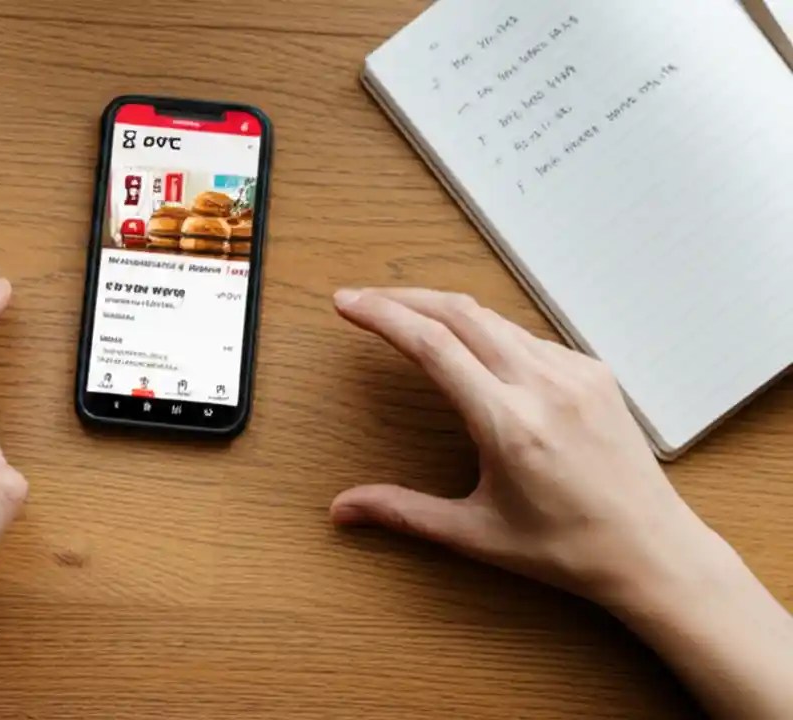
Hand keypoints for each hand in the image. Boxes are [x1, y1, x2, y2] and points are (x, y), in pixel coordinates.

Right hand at [329, 287, 792, 718]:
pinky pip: (526, 336)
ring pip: (493, 319)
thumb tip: (341, 509)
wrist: (654, 551)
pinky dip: (485, 330)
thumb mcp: (476, 534)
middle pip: (459, 313)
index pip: (433, 346)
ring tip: (405, 315)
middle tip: (362, 300)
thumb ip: (403, 512)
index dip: (383, 317)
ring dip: (442, 309)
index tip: (347, 305)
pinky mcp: (594, 372)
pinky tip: (466, 344)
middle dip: (403, 299)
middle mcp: (544, 386)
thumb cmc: (568, 549)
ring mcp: (575, 373)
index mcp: (511, 424)